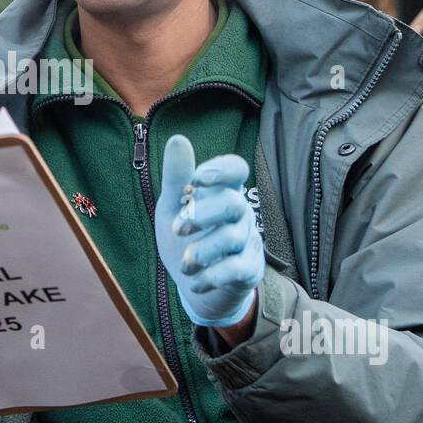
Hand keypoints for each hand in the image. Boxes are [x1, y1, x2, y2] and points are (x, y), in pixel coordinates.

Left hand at [154, 134, 263, 327]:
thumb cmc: (186, 235)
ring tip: (184, 263)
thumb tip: (178, 139)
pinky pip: (237, 269)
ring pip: (233, 238)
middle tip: (177, 229)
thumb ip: (176, 178)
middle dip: (203, 215)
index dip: (221, 170)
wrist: (193, 280)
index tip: (196, 180)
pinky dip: (212, 276)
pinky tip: (193, 282)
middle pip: (233, 203)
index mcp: (220, 191)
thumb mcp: (173, 206)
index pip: (236, 169)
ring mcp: (246, 240)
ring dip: (203, 251)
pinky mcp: (248, 269)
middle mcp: (238, 212)